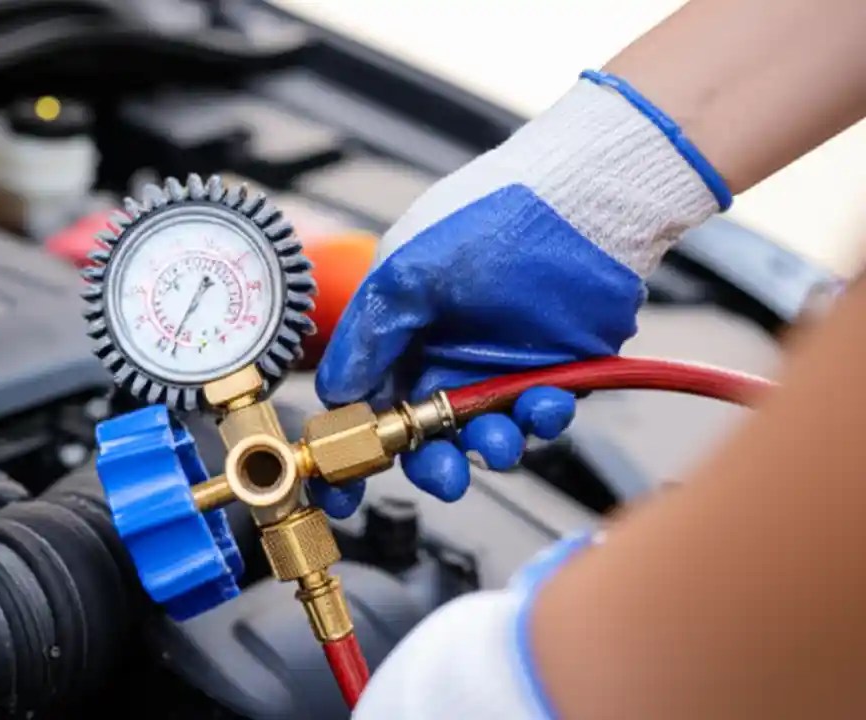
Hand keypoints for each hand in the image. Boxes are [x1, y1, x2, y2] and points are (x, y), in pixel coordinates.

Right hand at [309, 73, 725, 517]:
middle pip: (425, 434)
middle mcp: (447, 353)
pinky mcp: (555, 370)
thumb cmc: (489, 216)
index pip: (365, 402)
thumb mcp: (407, 272)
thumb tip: (335, 392)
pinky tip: (544, 402)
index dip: (352, 448)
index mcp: (402, 332)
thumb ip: (369, 337)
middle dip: (430, 463)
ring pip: (484, 433)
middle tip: (442, 474)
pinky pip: (542, 415)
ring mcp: (501, 365)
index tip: (343, 491)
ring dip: (488, 447)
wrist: (582, 197)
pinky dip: (542, 418)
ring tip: (498, 439)